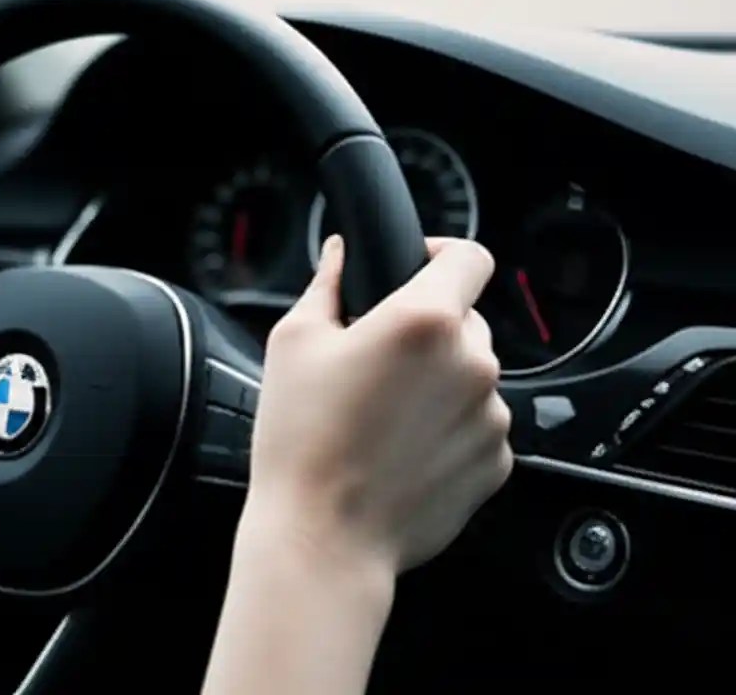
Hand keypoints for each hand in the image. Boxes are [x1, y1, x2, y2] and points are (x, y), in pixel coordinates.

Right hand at [242, 234, 511, 576]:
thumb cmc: (302, 443)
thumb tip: (340, 255)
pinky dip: (446, 430)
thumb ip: (326, 284)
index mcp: (424, 321)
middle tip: (373, 363)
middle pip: (466, 320)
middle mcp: (472, 363)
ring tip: (381, 418)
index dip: (440, 254)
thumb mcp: (294, 344)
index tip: (416, 268)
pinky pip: (475, 426)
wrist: (323, 537)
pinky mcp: (497, 463)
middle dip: (426, 330)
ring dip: (437, 383)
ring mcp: (491, 417)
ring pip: (470, 376)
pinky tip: (399, 451)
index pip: (469, 256)